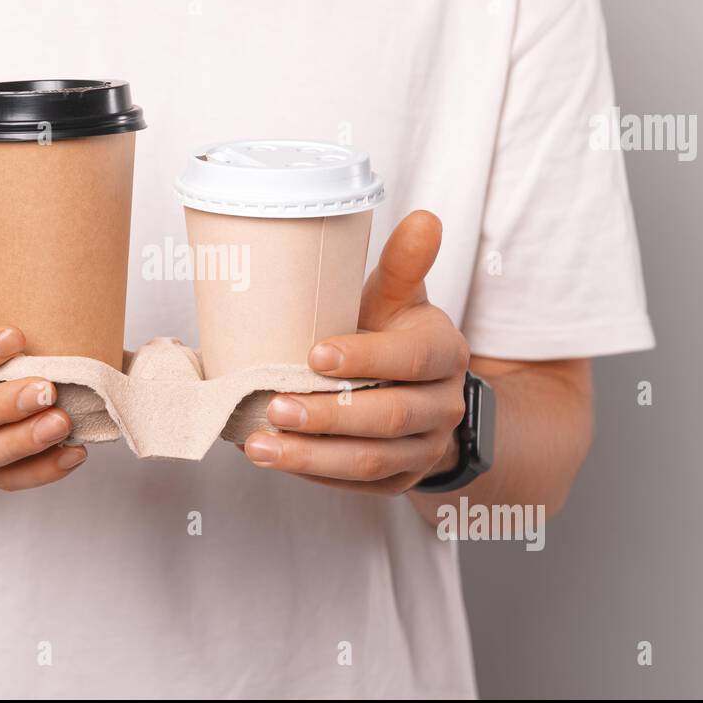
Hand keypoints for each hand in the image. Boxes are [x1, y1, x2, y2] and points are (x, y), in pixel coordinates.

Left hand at [242, 211, 468, 495]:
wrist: (420, 391)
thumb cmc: (393, 331)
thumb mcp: (399, 297)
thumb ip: (403, 264)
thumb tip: (422, 218)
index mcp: (444, 352)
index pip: (410, 360)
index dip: (364, 359)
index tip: (313, 354)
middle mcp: (443, 405)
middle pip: (387, 417)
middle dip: (327, 416)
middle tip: (272, 405)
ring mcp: (424, 448)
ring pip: (369, 460)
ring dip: (311, 456)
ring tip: (258, 446)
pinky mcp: (399, 480)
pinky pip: (356, 485)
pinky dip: (313, 474)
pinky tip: (274, 459)